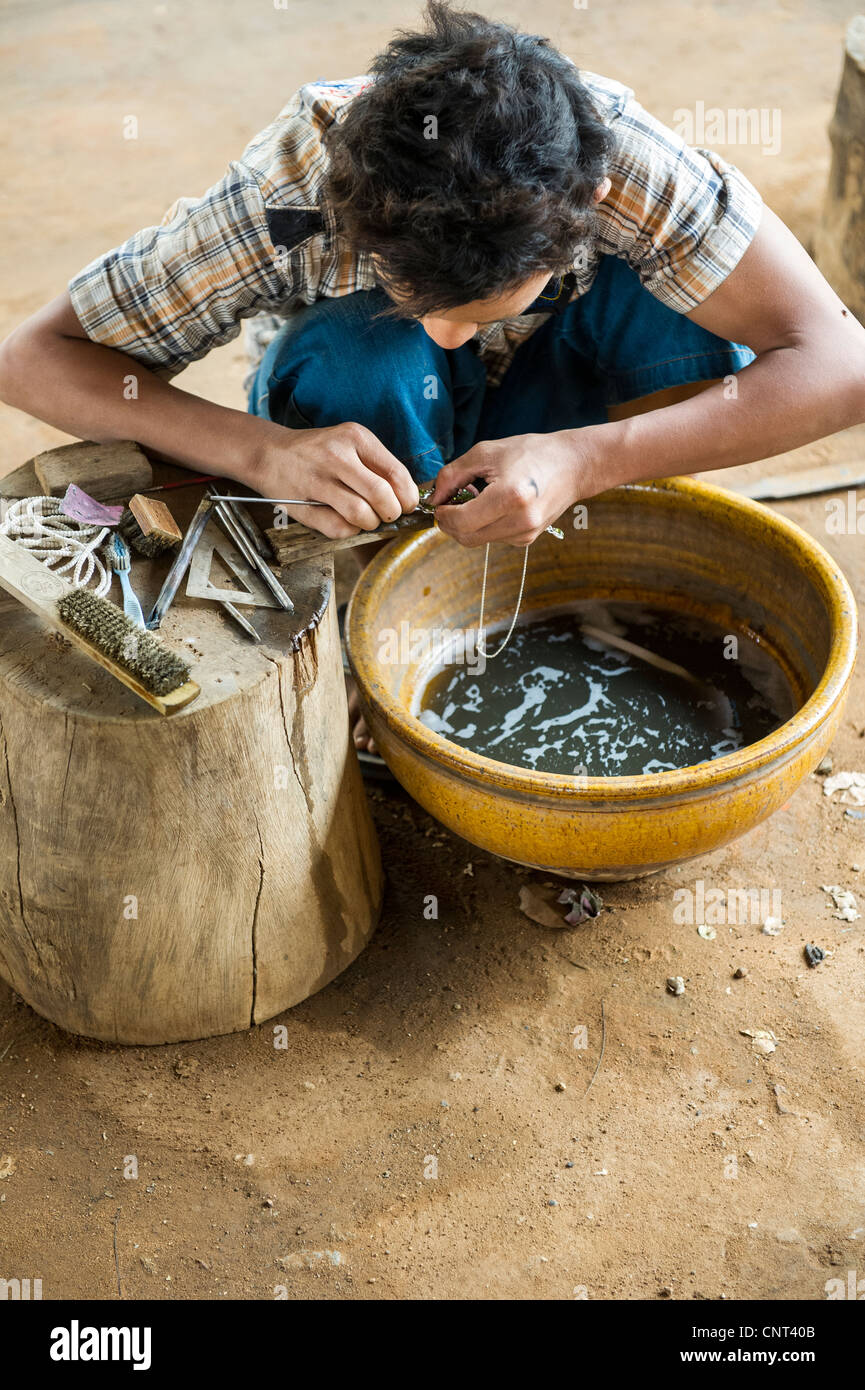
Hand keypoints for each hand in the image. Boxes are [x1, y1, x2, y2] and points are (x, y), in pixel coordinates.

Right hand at [252, 420, 418, 537]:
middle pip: (382, 496)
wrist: (270, 454)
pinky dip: (348, 530)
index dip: (408, 497)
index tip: (406, 505)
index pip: (397, 473)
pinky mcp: (303, 504)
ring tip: (365, 518)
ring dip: (370, 523)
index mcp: (355, 437)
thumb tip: (408, 499)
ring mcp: (317, 480)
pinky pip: (339, 528)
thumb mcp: (350, 445)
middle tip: (387, 515)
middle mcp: (336, 455)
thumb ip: (379, 467)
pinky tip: (343, 520)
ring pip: (361, 514)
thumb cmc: (319, 453)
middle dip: (391, 513)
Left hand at [429, 432, 583, 546]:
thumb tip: (434, 498)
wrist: (573, 465)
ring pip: (478, 540)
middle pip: (466, 538)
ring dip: (466, 525)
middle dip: (450, 524)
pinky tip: (491, 506)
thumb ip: (453, 475)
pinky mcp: (527, 539)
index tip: (439, 503)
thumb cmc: (531, 453)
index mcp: (510, 496)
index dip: (443, 515)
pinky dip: (483, 526)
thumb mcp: (486, 452)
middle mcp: (520, 521)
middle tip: (448, 504)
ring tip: (474, 499)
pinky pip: (493, 538)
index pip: (461, 521)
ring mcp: (525, 534)